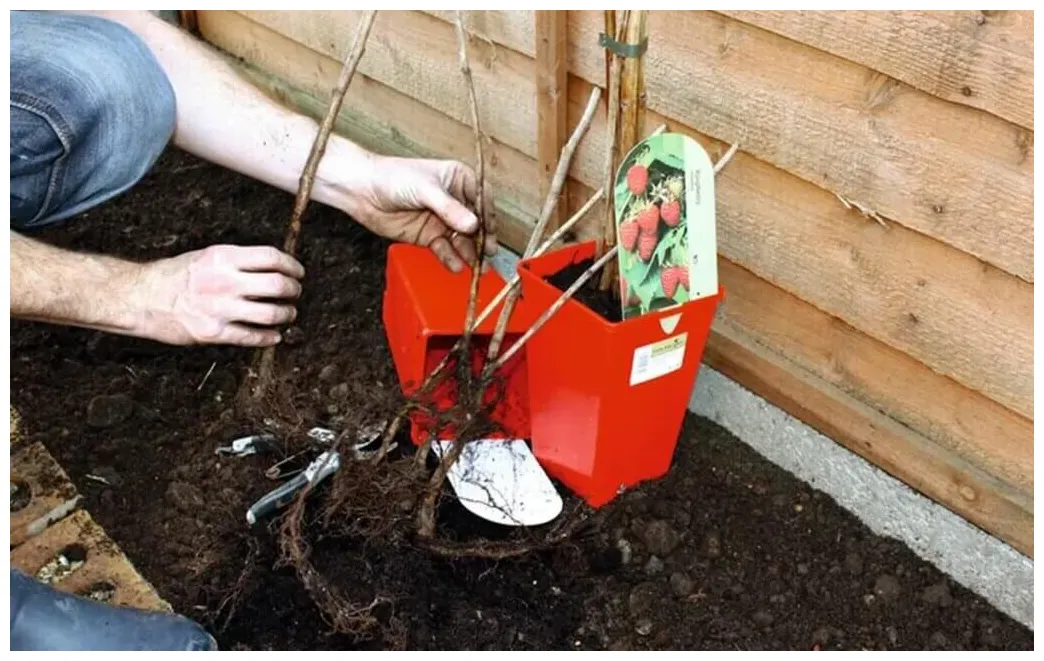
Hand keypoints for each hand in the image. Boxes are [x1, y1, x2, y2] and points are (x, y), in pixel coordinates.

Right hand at [138, 244, 303, 346]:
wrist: (140, 298)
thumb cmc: (174, 276)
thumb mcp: (206, 257)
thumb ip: (237, 262)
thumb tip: (271, 268)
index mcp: (223, 258)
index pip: (271, 257)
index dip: (292, 265)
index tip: (298, 272)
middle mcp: (224, 281)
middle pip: (277, 285)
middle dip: (294, 290)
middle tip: (295, 293)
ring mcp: (220, 308)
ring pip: (271, 314)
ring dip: (287, 315)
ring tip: (288, 314)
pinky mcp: (214, 332)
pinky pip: (252, 337)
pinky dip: (269, 338)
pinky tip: (275, 336)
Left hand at [333, 154, 496, 272]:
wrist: (362, 191)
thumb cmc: (392, 177)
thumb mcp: (425, 188)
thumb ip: (450, 208)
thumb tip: (473, 224)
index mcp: (459, 180)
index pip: (482, 200)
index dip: (487, 217)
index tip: (489, 232)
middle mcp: (454, 201)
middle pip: (476, 223)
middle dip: (482, 239)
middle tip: (487, 254)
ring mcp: (443, 220)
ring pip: (463, 240)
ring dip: (470, 253)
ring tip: (476, 267)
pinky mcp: (429, 236)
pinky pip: (445, 250)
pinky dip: (451, 259)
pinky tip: (457, 266)